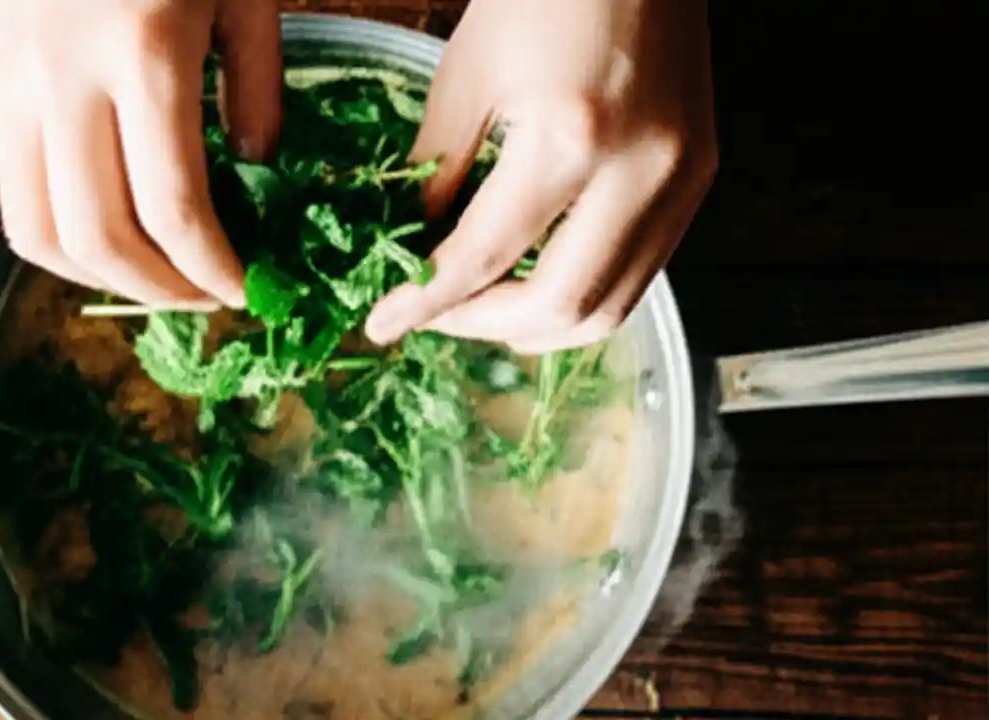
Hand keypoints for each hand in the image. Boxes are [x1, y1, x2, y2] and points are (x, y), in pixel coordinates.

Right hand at [0, 0, 280, 308]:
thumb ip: (258, 88)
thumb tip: (257, 170)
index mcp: (144, 55)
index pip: (172, 208)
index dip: (211, 269)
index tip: (245, 290)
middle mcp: (63, 79)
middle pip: (99, 238)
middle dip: (161, 290)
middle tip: (205, 297)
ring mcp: (10, 85)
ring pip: (38, 233)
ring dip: (102, 277)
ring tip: (156, 277)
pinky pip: (13, 193)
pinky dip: (63, 234)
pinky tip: (110, 230)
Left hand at [365, 0, 717, 352]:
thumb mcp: (468, 73)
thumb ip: (438, 170)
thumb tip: (416, 243)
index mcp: (570, 138)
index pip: (484, 256)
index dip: (424, 302)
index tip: (383, 323)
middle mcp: (639, 172)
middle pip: (558, 306)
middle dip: (481, 325)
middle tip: (433, 314)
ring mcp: (680, 180)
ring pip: (609, 308)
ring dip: (537, 325)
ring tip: (483, 308)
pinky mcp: (698, 177)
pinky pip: (639, 273)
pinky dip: (583, 294)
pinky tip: (538, 278)